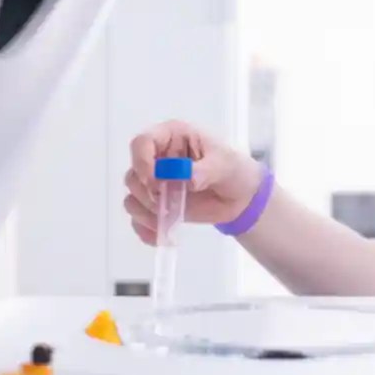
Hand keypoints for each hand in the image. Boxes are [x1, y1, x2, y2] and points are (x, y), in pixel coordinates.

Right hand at [123, 121, 261, 244]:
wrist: (241, 196)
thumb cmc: (233, 169)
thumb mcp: (224, 164)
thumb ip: (204, 170)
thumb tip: (186, 178)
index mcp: (172, 137)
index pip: (142, 143)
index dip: (142, 162)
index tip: (155, 182)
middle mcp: (157, 158)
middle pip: (133, 174)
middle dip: (146, 193)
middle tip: (165, 203)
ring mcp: (155, 183)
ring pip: (133, 197)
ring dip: (145, 213)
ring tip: (168, 221)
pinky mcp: (158, 205)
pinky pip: (139, 218)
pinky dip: (145, 229)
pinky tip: (159, 237)